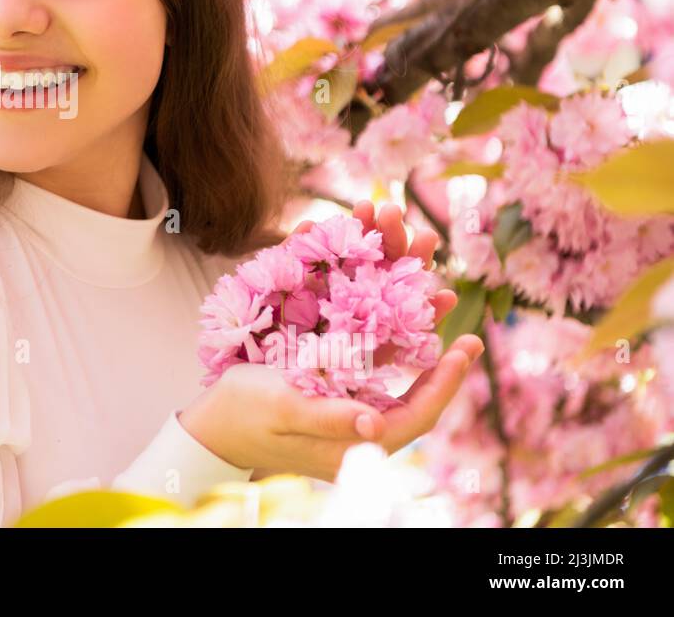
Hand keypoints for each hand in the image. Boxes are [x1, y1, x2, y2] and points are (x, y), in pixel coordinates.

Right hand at [182, 200, 483, 481]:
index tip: (467, 344)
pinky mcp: (329, 363)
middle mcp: (363, 408)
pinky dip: (363, 287)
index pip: (417, 412)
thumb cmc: (243, 419)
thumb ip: (327, 417)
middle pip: (407, 361)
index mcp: (359, 436)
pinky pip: (357, 325)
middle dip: (421, 307)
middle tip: (439, 269)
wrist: (212, 418)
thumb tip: (375, 424)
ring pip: (385, 335)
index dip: (444, 381)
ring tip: (413, 243)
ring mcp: (347, 384)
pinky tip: (368, 253)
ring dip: (397, 286)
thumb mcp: (282, 412)